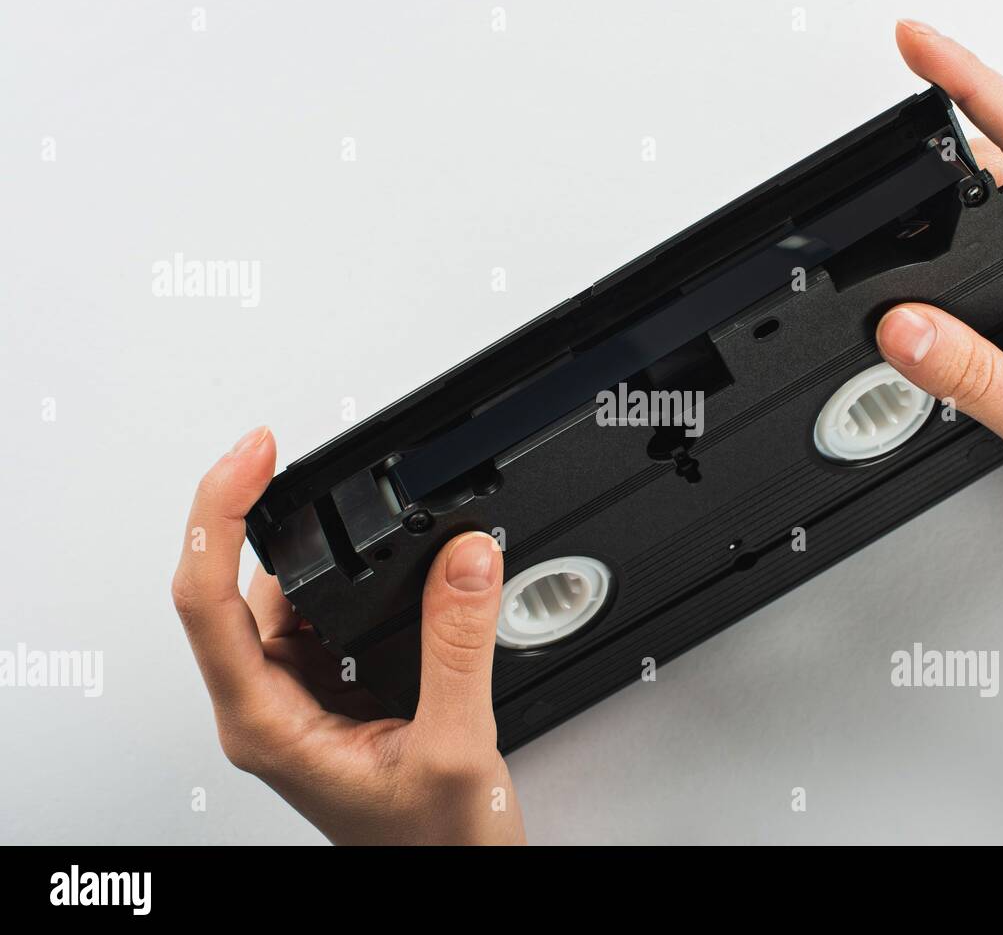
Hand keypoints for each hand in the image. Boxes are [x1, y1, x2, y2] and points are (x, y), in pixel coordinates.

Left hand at [170, 427, 524, 843]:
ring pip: (279, 595)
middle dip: (252, 513)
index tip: (252, 458)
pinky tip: (370, 554)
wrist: (454, 881)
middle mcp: (268, 706)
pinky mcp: (328, 689)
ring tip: (337, 498)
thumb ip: (459, 645)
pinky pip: (319, 611)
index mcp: (267, 724)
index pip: (204, 600)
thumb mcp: (455, 746)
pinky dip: (342, 571)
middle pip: (229, 584)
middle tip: (280, 453)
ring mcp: (295, 697)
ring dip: (305, 545)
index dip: (216, 516)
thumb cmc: (433, 848)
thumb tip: (466, 555)